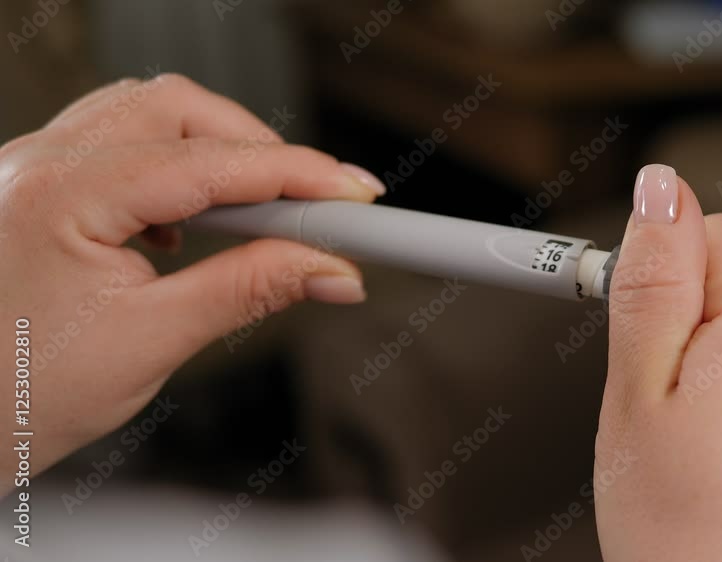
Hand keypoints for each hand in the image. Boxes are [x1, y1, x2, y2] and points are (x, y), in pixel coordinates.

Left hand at [0, 75, 384, 492]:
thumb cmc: (15, 397)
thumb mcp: (152, 342)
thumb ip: (251, 291)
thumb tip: (329, 268)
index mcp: (61, 195)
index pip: (213, 162)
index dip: (300, 174)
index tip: (357, 196)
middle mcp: (39, 163)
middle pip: (180, 109)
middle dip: (260, 150)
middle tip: (316, 203)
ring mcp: (34, 169)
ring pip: (151, 116)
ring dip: (219, 154)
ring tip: (263, 211)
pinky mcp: (41, 188)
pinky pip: (122, 144)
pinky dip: (178, 169)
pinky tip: (196, 220)